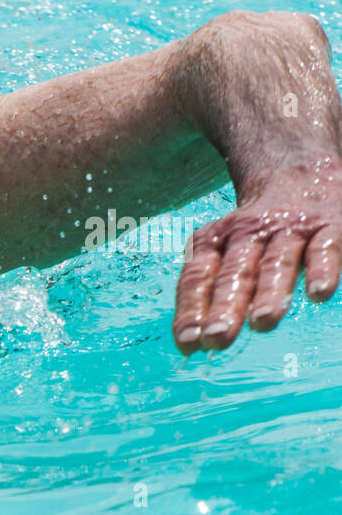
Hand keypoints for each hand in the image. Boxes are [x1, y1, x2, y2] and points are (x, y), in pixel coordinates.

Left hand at [173, 162, 341, 352]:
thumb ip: (210, 292)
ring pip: (276, 262)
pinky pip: (324, 248)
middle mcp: (247, 235)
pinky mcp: (329, 226)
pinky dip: (321, 269)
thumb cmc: (255, 232)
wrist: (297, 170)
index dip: (191, 310)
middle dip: (223, 307)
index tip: (187, 343)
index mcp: (214, 242)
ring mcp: (289, 230)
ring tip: (262, 322)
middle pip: (234, 273)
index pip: (197, 278)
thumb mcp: (223, 252)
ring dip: (268, 292)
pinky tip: (319, 293)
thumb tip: (189, 343)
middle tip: (215, 338)